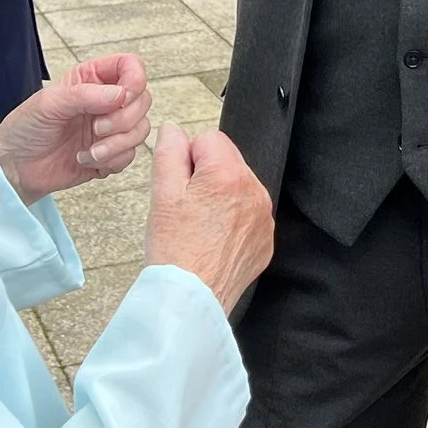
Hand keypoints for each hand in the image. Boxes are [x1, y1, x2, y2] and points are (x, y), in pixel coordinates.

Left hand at [0, 54, 153, 203]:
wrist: (14, 167)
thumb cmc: (25, 128)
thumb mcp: (49, 103)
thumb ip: (85, 95)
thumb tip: (121, 94)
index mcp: (92, 79)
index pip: (131, 67)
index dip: (135, 80)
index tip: (121, 98)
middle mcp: (105, 102)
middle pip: (143, 100)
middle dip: (124, 119)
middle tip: (97, 128)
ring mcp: (110, 129)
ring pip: (141, 130)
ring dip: (118, 144)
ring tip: (91, 150)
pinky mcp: (110, 155)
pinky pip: (131, 156)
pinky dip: (113, 160)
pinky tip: (87, 160)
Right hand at [145, 124, 273, 312]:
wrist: (190, 299)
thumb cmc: (174, 251)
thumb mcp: (162, 194)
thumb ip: (169, 152)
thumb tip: (174, 129)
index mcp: (230, 175)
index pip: (209, 139)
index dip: (187, 160)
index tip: (180, 188)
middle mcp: (255, 192)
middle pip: (226, 162)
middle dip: (205, 178)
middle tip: (186, 209)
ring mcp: (264, 218)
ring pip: (237, 188)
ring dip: (219, 198)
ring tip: (198, 227)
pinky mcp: (265, 240)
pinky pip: (248, 215)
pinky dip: (231, 222)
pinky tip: (212, 240)